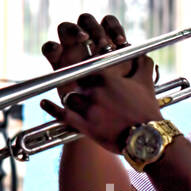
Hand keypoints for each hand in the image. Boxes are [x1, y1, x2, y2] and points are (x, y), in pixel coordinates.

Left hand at [40, 13, 159, 152]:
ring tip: (81, 103)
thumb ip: (141, 62)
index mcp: (106, 77)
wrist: (147, 139)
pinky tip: (43, 103)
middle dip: (81, 85)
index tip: (89, 72)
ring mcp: (87, 108)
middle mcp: (93, 90)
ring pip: (70, 96)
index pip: (88, 66)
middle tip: (88, 91)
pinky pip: (62, 114)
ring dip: (73, 99)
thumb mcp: (145, 82)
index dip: (88, 70)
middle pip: (77, 82)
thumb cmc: (147, 110)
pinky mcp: (84, 125)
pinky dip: (51, 108)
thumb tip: (138, 51)